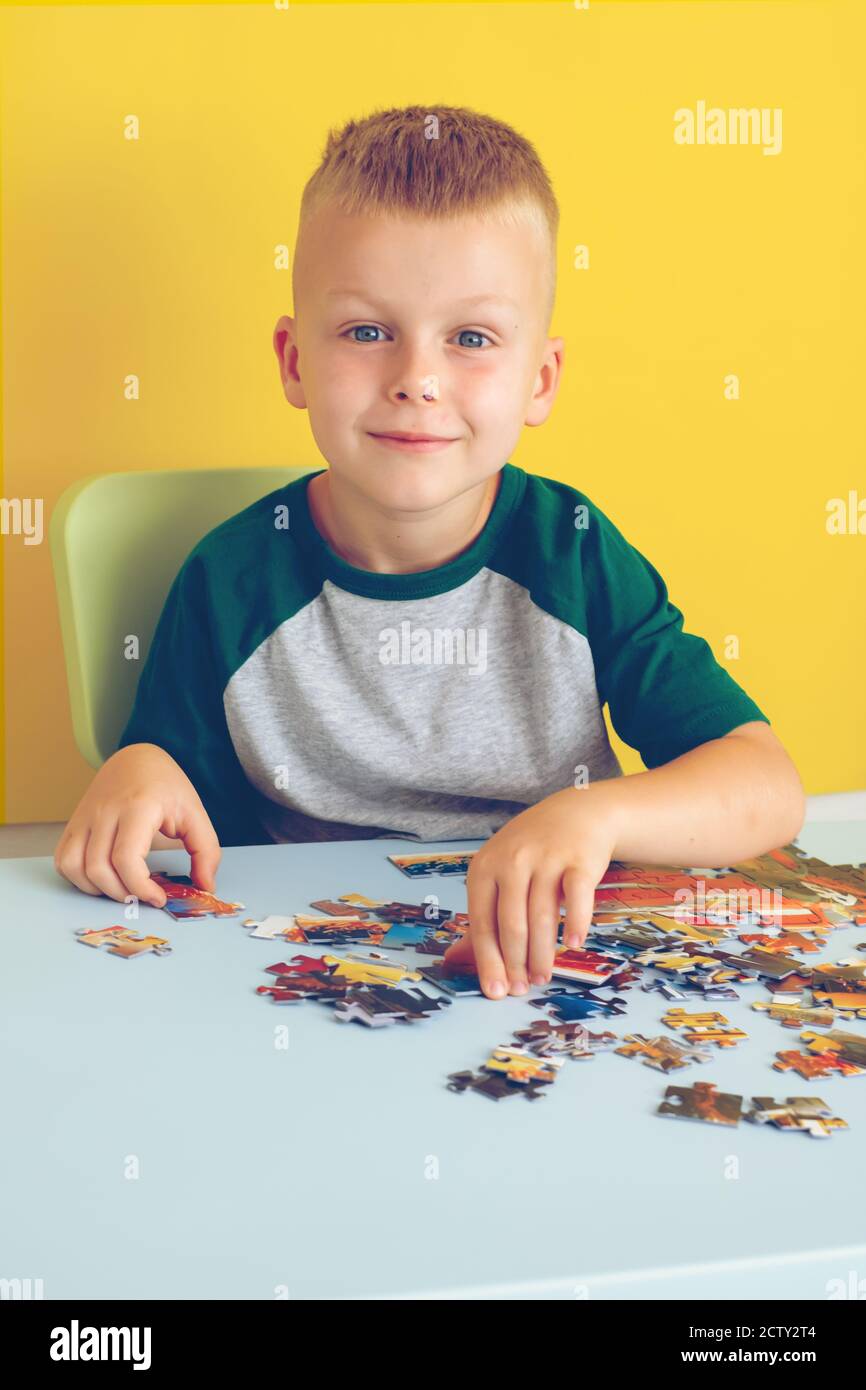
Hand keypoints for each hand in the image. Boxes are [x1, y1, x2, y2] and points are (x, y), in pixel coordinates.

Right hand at [54, 742, 220, 907]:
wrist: (135, 759)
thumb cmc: (165, 786)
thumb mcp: (194, 813)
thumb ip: (206, 851)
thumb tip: (205, 887)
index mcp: (138, 807)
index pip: (126, 858)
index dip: (140, 888)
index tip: (159, 898)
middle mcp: (105, 812)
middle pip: (98, 868)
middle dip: (122, 894)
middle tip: (143, 896)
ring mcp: (84, 817)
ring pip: (74, 867)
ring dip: (97, 889)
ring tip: (123, 888)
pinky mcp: (74, 824)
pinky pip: (63, 859)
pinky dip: (78, 877)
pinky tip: (102, 878)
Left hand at [441, 787, 617, 999]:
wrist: (575, 813)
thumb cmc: (530, 851)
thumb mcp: (498, 875)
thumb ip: (482, 917)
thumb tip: (453, 961)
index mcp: (484, 868)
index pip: (481, 922)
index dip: (487, 960)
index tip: (495, 991)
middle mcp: (512, 861)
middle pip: (511, 923)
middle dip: (515, 962)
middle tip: (521, 990)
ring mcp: (546, 859)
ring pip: (542, 916)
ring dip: (543, 953)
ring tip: (542, 977)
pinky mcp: (578, 860)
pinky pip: (576, 898)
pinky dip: (576, 923)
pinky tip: (574, 944)